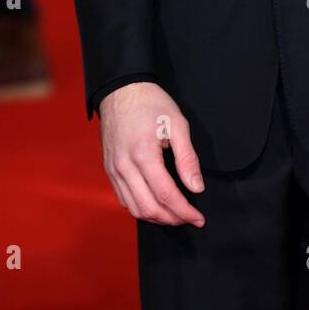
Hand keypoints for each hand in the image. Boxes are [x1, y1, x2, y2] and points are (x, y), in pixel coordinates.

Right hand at [98, 82, 205, 227]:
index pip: (166, 195)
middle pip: (148, 208)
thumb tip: (196, 187)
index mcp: (143, 155)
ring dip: (156, 218)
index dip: (185, 211)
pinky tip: (155, 206)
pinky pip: (123, 199)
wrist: (120, 90)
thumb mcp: (177, 124)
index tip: (199, 219)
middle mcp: (124, 167)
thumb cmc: (151, 103)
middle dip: (172, 219)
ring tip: (175, 216)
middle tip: (189, 218)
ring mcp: (113, 170)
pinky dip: (140, 208)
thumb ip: (188, 158)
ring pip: (134, 208)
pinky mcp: (109, 170)